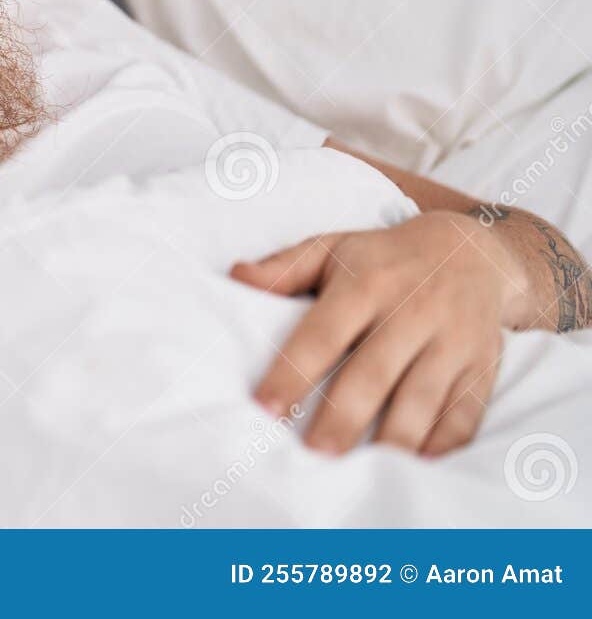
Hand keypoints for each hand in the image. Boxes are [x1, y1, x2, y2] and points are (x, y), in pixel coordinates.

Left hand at [230, 211, 524, 455]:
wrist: (471, 250)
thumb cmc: (383, 257)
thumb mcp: (331, 247)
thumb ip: (284, 268)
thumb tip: (236, 275)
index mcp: (366, 283)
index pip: (323, 333)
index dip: (293, 371)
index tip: (265, 407)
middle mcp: (412, 312)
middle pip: (374, 373)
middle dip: (343, 417)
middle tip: (314, 455)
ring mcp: (452, 341)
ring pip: (423, 398)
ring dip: (394, 438)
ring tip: (364, 471)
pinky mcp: (482, 365)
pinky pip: (466, 410)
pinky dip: (445, 442)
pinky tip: (418, 464)